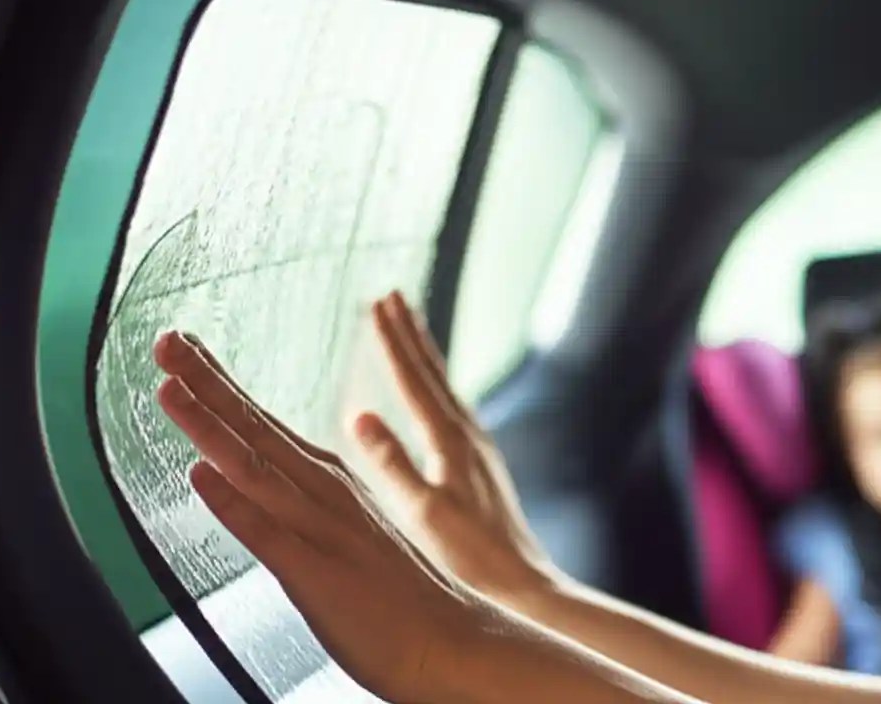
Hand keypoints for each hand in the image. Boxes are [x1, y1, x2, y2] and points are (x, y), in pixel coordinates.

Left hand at [154, 330, 493, 701]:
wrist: (455, 645)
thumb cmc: (403, 599)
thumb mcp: (352, 533)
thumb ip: (315, 501)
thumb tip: (266, 472)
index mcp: (331, 485)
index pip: (263, 425)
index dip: (220, 386)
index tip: (186, 348)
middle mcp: (325, 496)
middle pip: (255, 430)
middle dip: (206, 382)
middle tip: (166, 340)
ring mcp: (322, 532)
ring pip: (255, 468)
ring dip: (209, 425)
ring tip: (168, 386)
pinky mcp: (319, 576)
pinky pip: (269, 534)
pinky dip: (234, 502)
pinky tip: (201, 475)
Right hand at [351, 292, 560, 607]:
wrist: (521, 585)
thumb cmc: (469, 558)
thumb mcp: (421, 511)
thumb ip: (390, 463)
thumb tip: (359, 416)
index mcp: (450, 442)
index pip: (413, 380)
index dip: (392, 342)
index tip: (375, 304)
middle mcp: (468, 436)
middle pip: (433, 372)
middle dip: (409, 333)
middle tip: (391, 295)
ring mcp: (477, 450)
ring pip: (444, 387)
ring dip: (424, 354)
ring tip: (408, 328)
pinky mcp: (479, 467)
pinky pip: (451, 409)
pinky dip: (435, 386)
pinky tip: (433, 395)